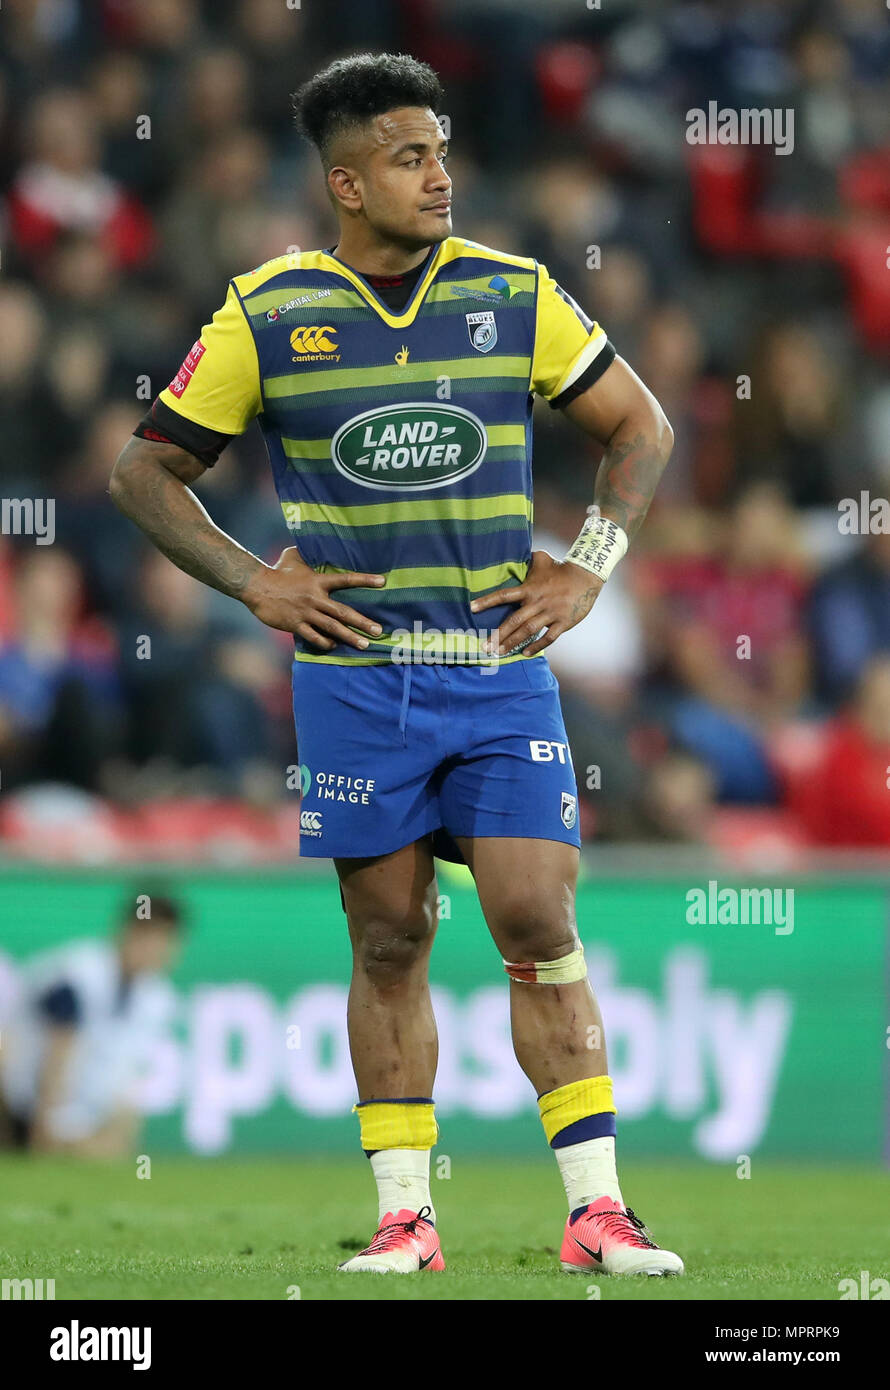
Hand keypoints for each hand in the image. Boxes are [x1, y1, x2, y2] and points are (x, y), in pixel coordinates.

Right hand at [242, 546, 385, 650]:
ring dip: (349, 637)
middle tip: (378, 631)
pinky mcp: (295, 624)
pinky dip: (325, 642)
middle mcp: (315, 598)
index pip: (346, 580)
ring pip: (332, 628)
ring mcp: (306, 613)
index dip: (365, 580)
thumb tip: (314, 541)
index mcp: (318, 581)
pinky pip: (314, 637)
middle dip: (362, 622)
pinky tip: (334, 646)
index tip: (383, 582)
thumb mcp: (293, 557)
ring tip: (364, 644)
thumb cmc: (277, 570)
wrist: (256, 586)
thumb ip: (308, 553)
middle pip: (343, 612)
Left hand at [470, 550, 602, 656]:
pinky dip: (536, 646)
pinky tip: (525, 654)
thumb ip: (526, 560)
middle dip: (498, 635)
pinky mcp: (563, 622)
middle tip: (485, 647)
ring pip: (528, 631)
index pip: (504, 596)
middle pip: (514, 621)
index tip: (471, 608)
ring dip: (512, 643)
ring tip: (499, 653)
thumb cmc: (561, 567)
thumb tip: (515, 551)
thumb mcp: (541, 559)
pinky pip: (548, 638)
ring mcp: (550, 613)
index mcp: (529, 589)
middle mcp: (537, 602)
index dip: (487, 602)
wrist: (586, 575)